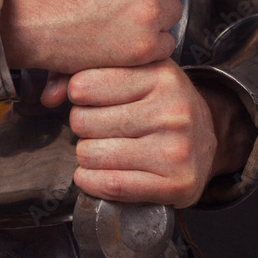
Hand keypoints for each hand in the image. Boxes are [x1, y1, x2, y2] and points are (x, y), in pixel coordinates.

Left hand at [42, 59, 253, 207]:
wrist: (208, 138)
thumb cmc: (161, 102)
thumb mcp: (135, 72)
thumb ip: (86, 73)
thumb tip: (49, 97)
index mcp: (161, 75)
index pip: (84, 85)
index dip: (77, 95)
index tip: (87, 100)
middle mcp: (173, 110)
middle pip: (83, 121)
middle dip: (82, 127)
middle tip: (97, 128)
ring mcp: (177, 149)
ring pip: (92, 154)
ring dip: (85, 156)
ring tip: (100, 150)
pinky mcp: (177, 184)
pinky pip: (112, 185)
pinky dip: (91, 182)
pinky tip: (92, 175)